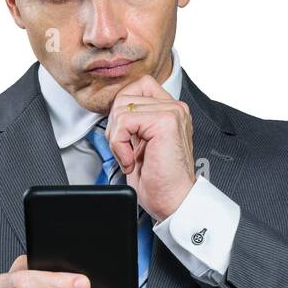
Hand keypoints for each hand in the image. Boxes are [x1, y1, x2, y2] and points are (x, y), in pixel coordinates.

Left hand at [105, 75, 196, 221]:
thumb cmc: (158, 180)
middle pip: (123, 97)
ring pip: (121, 109)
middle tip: (126, 151)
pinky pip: (124, 122)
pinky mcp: (165, 122)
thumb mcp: (140, 143)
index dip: (122, 111)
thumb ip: (133, 122)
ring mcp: (172, 112)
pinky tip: (132, 160)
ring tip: (131, 158)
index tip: (125, 138)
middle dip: (115, 127)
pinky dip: (119, 145)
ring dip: (117, 139)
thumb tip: (114, 111)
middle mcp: (174, 108)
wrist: (173, 201)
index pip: (136, 87)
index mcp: (170, 111)